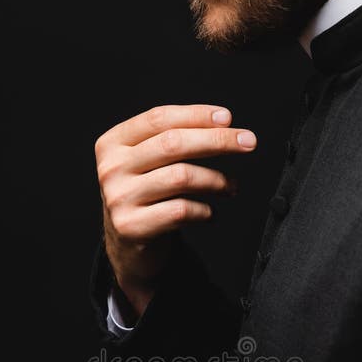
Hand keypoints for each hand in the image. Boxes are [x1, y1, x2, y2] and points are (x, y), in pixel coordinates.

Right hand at [94, 104, 256, 317]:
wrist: (127, 246)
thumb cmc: (148, 197)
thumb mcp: (149, 163)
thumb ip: (172, 141)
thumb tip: (223, 124)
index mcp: (113, 143)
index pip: (159, 119)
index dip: (196, 115)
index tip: (228, 118)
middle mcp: (112, 168)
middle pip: (173, 144)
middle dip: (217, 140)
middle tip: (248, 142)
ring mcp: (119, 198)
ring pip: (181, 177)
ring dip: (216, 180)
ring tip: (232, 187)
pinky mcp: (131, 227)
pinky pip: (181, 211)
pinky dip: (205, 211)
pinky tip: (211, 214)